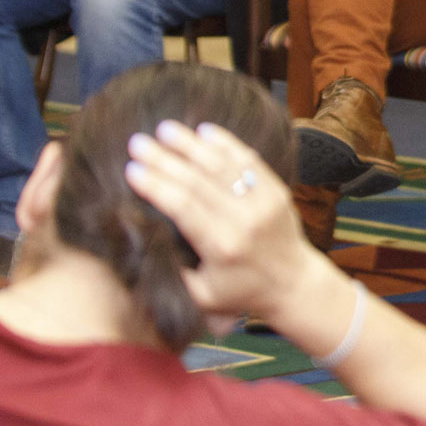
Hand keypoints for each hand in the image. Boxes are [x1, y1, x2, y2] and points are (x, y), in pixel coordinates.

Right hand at [123, 118, 329, 325]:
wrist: (293, 283)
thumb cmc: (239, 291)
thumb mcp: (201, 296)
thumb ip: (173, 272)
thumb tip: (140, 239)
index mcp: (222, 246)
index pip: (184, 207)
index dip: (157, 186)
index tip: (132, 169)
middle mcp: (245, 220)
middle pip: (199, 181)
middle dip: (165, 159)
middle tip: (138, 142)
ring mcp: (264, 202)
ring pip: (224, 165)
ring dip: (192, 144)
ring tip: (166, 129)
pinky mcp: (277, 190)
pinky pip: (250, 161)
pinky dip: (227, 143)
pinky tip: (204, 131)